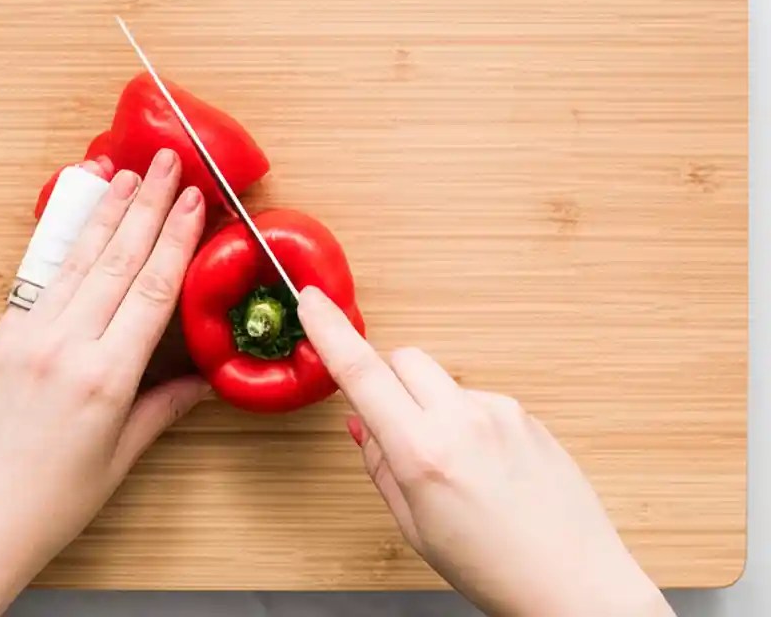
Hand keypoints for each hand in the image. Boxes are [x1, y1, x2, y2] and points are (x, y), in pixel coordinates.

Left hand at [0, 149, 207, 616]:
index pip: (151, 290)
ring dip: (106, 213)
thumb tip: (203, 378)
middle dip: (147, 205)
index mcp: (104, 378)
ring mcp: (26, 338)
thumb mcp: (121, 456)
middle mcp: (63, 347)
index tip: (195, 200)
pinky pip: (40, 282)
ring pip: (76, 261)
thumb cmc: (53, 500)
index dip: (176, 238)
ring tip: (127, 174)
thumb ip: (163, 406)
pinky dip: (64, 245)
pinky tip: (80, 220)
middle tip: (168, 162)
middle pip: (116, 260)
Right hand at [296, 287, 674, 616]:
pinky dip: (465, 423)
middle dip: (386, 381)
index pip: (363, 374)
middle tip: (391, 425)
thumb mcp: (415, 527)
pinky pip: (476, 402)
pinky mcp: (527, 416)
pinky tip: (484, 470)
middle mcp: (464, 421)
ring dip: (429, 407)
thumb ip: (381, 466)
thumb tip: (362, 425)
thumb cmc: (496, 568)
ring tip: (453, 469)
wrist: (575, 584)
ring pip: (441, 382)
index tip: (311, 303)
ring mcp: (501, 413)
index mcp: (424, 454)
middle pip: (403, 360)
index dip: (330, 332)